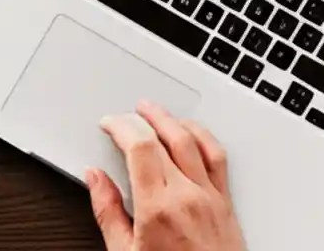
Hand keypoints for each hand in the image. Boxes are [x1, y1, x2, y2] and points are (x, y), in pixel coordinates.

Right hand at [86, 100, 246, 250]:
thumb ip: (108, 212)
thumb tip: (96, 180)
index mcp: (158, 207)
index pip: (139, 145)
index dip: (121, 125)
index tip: (109, 123)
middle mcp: (188, 196)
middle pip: (165, 136)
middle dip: (142, 118)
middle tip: (127, 114)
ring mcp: (211, 197)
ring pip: (194, 140)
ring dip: (172, 119)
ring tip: (155, 112)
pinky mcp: (227, 203)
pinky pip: (218, 157)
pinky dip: (202, 136)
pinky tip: (192, 132)